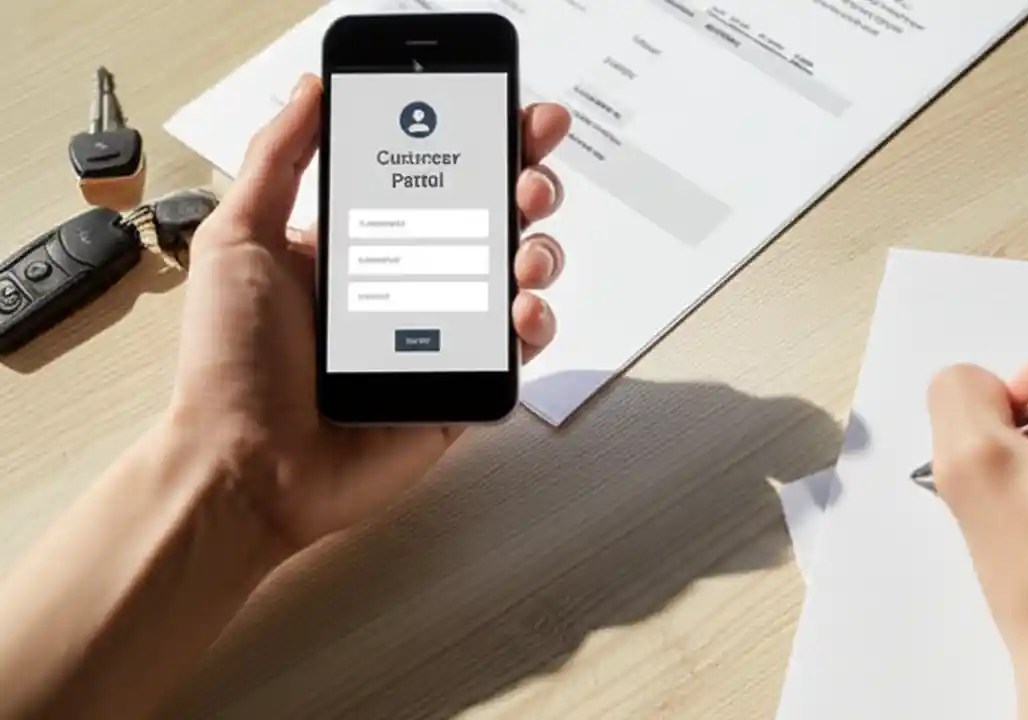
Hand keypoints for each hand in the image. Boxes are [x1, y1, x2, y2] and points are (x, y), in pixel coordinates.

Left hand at [166, 75, 570, 550]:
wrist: (245, 466)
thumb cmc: (232, 364)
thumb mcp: (239, 238)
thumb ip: (280, 158)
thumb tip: (313, 90)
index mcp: (363, 244)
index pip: (437, 178)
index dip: (484, 144)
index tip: (517, 120)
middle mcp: (409, 285)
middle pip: (491, 221)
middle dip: (526, 189)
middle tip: (528, 182)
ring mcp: (440, 338)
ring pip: (515, 280)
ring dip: (539, 251)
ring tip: (525, 252)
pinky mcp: (461, 389)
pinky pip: (515, 351)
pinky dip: (533, 324)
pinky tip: (519, 311)